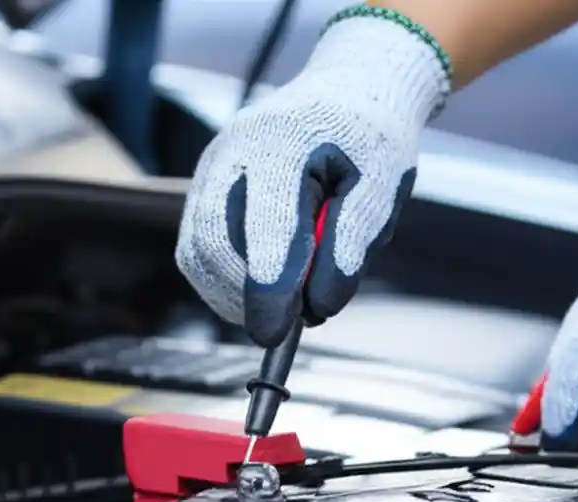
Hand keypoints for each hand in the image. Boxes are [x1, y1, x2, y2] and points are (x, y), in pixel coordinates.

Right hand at [175, 13, 450, 346]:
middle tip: (288, 322)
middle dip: (244, 296)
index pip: (265, 229)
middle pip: (213, 242)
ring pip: (197, 250)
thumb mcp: (380, 188)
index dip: (267, 291)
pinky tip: (259, 287)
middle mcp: (233, 151)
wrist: (349, 91)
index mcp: (283, 144)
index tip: (275, 335)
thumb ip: (349, 246)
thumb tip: (318, 307)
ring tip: (278, 304)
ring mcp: (212, 166)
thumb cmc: (369, 138)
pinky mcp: (205, 183)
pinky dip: (223, 278)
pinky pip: (197, 244)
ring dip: (230, 293)